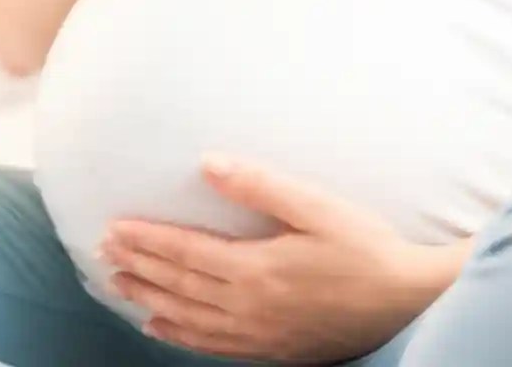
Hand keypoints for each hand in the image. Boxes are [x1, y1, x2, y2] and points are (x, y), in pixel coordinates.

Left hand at [99, 155, 469, 363]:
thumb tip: (208, 163)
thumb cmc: (366, 247)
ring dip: (148, 298)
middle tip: (101, 252)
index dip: (145, 240)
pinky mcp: (271, 347)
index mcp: (255, 268)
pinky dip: (180, 336)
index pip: (184, 251)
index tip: (112, 227)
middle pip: (177, 284)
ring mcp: (258, 332)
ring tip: (116, 283)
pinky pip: (212, 345)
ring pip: (187, 316)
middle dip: (137, 266)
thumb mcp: (317, 207)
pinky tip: (158, 327)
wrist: (410, 301)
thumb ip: (260, 186)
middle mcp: (248, 305)